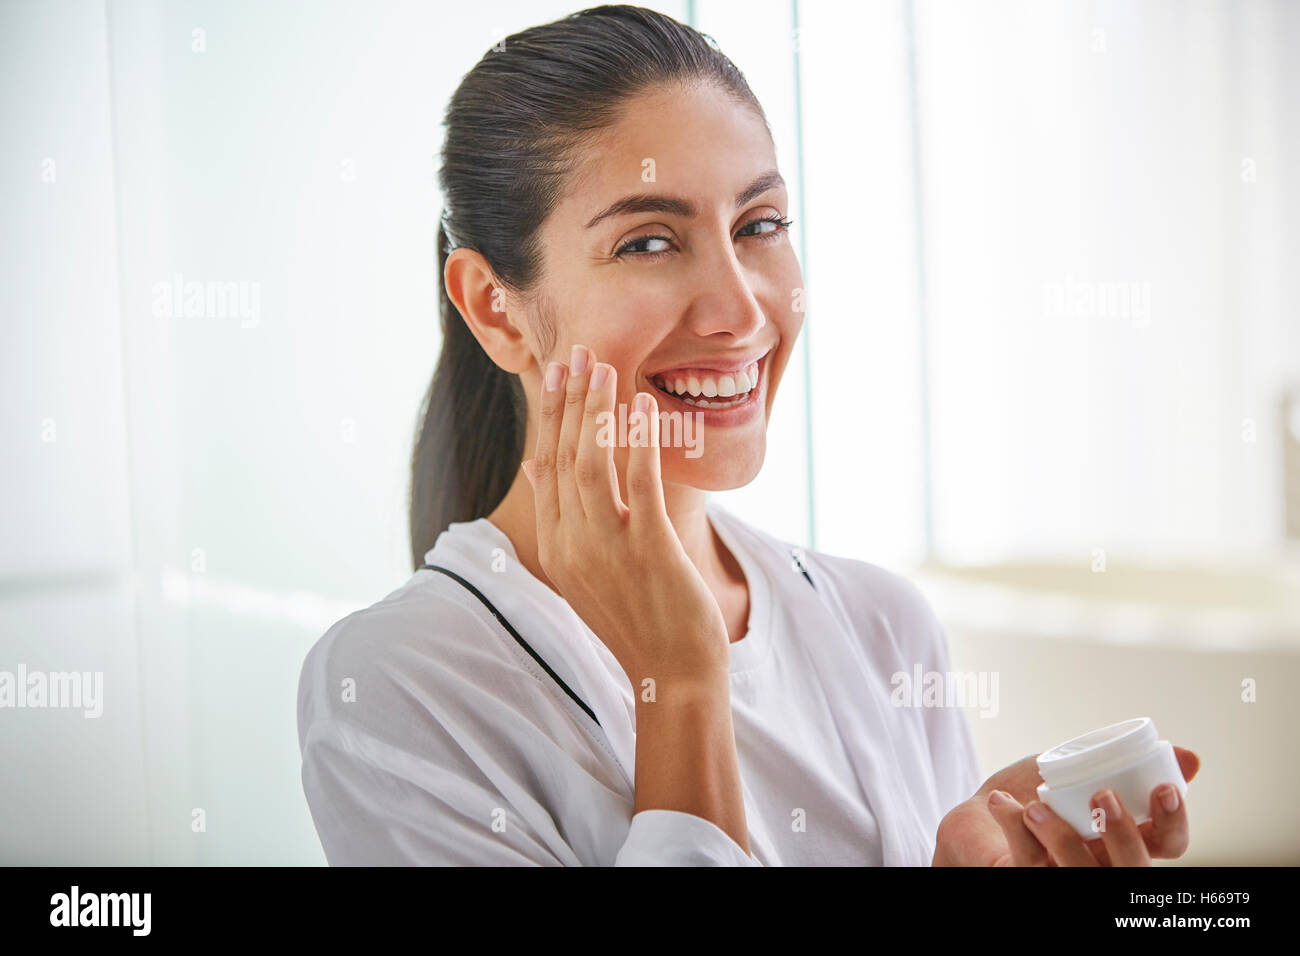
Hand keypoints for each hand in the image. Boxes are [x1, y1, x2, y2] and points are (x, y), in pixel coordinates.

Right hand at [521, 344, 729, 686]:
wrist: (669, 673)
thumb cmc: (636, 619)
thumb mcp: (585, 571)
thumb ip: (565, 519)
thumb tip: (540, 466)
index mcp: (556, 546)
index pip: (545, 466)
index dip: (549, 415)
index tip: (554, 373)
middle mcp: (572, 544)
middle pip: (561, 456)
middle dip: (568, 400)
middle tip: (577, 352)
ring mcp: (607, 548)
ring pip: (591, 464)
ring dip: (596, 412)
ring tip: (606, 369)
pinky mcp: (648, 550)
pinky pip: (638, 484)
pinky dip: (637, 442)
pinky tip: (642, 408)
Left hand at [933, 746, 1200, 865]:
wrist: (983, 814)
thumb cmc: (1043, 794)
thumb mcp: (1084, 772)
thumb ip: (1127, 765)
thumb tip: (1188, 756)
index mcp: (1126, 840)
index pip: (1171, 845)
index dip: (1174, 821)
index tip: (1163, 787)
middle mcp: (1103, 865)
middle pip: (1133, 870)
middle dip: (1124, 836)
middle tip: (1102, 796)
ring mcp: (1065, 876)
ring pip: (1079, 876)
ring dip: (1061, 839)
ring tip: (1038, 805)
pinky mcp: (1026, 877)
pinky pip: (1025, 863)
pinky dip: (1013, 827)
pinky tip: (1003, 802)